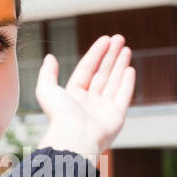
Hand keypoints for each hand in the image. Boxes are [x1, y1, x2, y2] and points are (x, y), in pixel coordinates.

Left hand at [35, 34, 134, 162]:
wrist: (75, 137)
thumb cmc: (60, 115)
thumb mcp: (46, 89)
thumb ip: (47, 73)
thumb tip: (50, 57)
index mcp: (73, 96)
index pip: (87, 69)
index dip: (96, 53)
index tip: (105, 39)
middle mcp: (89, 102)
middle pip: (102, 73)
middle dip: (111, 55)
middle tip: (119, 38)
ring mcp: (104, 110)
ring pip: (114, 82)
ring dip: (120, 64)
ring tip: (126, 48)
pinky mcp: (117, 117)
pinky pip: (123, 96)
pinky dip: (127, 82)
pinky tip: (130, 68)